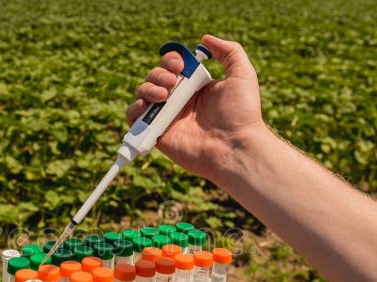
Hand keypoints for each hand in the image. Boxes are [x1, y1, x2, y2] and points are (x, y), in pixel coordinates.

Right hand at [126, 34, 265, 183]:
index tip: (180, 65)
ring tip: (163, 95)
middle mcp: (180, 101)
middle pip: (155, 77)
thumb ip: (229, 52)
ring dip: (147, 88)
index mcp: (196, 87)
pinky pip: (134, 119)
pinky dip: (134, 109)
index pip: (173, 66)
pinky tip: (145, 106)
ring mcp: (168, 117)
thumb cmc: (241, 113)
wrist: (235, 146)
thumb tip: (205, 39)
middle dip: (159, 73)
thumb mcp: (242, 74)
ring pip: (143, 94)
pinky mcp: (158, 134)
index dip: (171, 60)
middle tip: (173, 82)